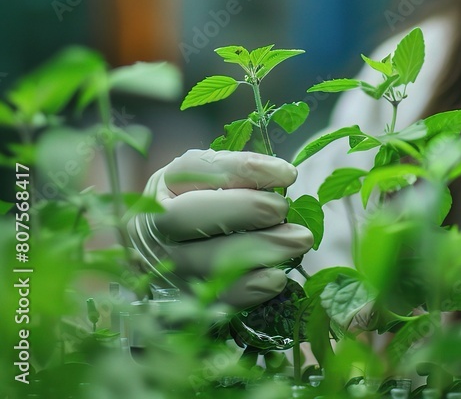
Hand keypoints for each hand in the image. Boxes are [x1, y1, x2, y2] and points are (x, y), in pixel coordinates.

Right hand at [126, 149, 313, 308]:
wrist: (169, 257)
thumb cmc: (203, 208)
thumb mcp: (211, 181)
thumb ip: (239, 175)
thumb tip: (283, 176)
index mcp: (164, 185)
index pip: (194, 169)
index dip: (242, 169)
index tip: (287, 174)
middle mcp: (154, 225)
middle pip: (189, 216)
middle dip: (246, 211)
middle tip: (284, 209)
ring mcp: (164, 267)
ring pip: (207, 260)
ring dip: (260, 250)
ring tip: (298, 241)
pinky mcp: (181, 300)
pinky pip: (216, 298)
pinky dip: (250, 289)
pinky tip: (276, 278)